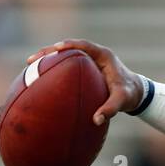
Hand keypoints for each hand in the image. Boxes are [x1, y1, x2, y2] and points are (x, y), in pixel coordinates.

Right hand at [25, 39, 143, 125]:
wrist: (135, 92)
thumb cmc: (129, 94)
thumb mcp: (122, 101)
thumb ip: (111, 109)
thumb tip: (96, 120)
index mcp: (103, 55)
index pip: (83, 45)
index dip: (68, 45)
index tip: (55, 48)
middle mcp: (94, 55)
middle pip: (68, 48)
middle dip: (49, 52)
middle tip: (32, 60)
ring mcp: (87, 60)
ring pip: (64, 55)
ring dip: (47, 59)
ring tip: (29, 66)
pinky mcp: (83, 68)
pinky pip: (65, 65)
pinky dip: (53, 68)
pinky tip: (38, 77)